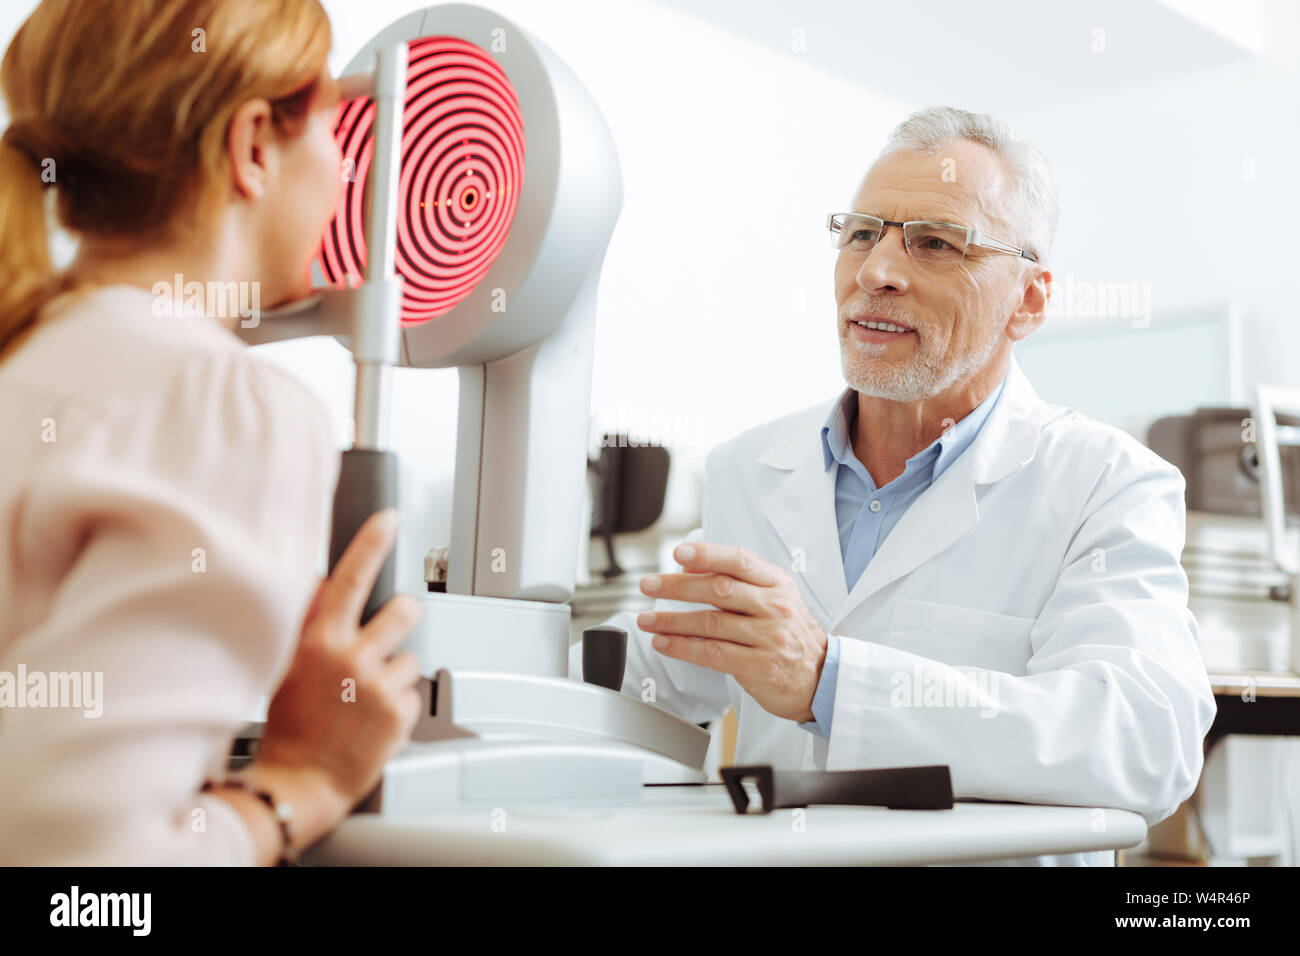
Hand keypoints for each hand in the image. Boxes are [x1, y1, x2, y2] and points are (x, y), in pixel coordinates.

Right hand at [253, 509, 422, 831]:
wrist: (299, 783)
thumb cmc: (289, 728)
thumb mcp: (285, 668)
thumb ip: (306, 624)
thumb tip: (318, 585)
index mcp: (319, 643)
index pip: (348, 580)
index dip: (369, 545)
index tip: (388, 519)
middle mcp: (351, 658)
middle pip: (403, 611)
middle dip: (403, 616)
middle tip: (385, 638)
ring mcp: (378, 686)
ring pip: (409, 657)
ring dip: (395, 672)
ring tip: (365, 698)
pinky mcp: (400, 713)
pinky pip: (413, 693)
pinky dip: (399, 705)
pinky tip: (372, 721)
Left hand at [637, 541, 827, 722]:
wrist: (819, 677)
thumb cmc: (789, 634)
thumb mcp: (774, 597)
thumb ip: (737, 581)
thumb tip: (689, 566)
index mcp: (777, 584)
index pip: (739, 561)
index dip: (708, 555)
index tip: (680, 553)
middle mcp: (774, 607)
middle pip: (719, 590)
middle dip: (677, 587)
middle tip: (649, 585)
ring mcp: (768, 637)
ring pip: (710, 623)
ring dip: (671, 621)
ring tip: (646, 620)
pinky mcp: (758, 666)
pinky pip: (712, 653)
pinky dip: (683, 648)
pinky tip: (664, 643)